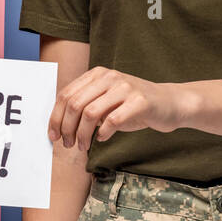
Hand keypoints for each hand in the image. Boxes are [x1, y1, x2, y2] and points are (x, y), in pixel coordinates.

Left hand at [49, 67, 188, 151]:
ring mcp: (125, 87)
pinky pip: (112, 120)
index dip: (56, 117)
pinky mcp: (140, 101)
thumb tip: (59, 125)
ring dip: (82, 134)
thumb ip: (86, 105)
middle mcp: (109, 77)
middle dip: (67, 128)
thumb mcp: (107, 100)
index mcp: (97, 74)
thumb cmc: (133, 105)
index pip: (66, 94)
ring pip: (90, 113)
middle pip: (75, 104)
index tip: (53, 135)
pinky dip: (103, 133)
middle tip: (68, 144)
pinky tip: (102, 139)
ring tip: (83, 146)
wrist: (169, 103)